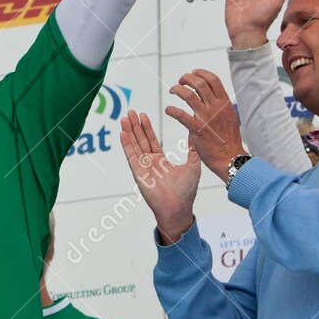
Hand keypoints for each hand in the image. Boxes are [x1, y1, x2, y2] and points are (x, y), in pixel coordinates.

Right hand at [118, 111, 199, 243]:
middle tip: (131, 111)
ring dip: (129, 131)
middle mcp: (150, 163)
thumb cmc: (187, 191)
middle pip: (140, 140)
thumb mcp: (193, 164)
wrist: (179, 207)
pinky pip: (131, 156)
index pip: (151, 140)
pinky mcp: (138, 173)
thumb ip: (192, 148)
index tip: (143, 115)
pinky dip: (127, 144)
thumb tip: (196, 133)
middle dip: (136, 126)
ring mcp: (143, 168)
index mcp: (161, 161)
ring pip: (134, 145)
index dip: (147, 128)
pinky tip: (123, 133)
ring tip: (125, 118)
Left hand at [165, 70, 246, 180]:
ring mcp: (206, 117)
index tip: (192, 73)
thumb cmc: (229, 139)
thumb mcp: (229, 116)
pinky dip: (171, 110)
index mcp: (224, 102)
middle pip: (199, 82)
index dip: (200, 72)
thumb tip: (208, 97)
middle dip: (186, 78)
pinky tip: (168, 110)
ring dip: (177, 89)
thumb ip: (219, 106)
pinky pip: (181, 115)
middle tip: (180, 81)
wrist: (230, 158)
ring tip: (173, 91)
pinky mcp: (197, 129)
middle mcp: (216, 107)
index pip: (213, 79)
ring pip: (188, 95)